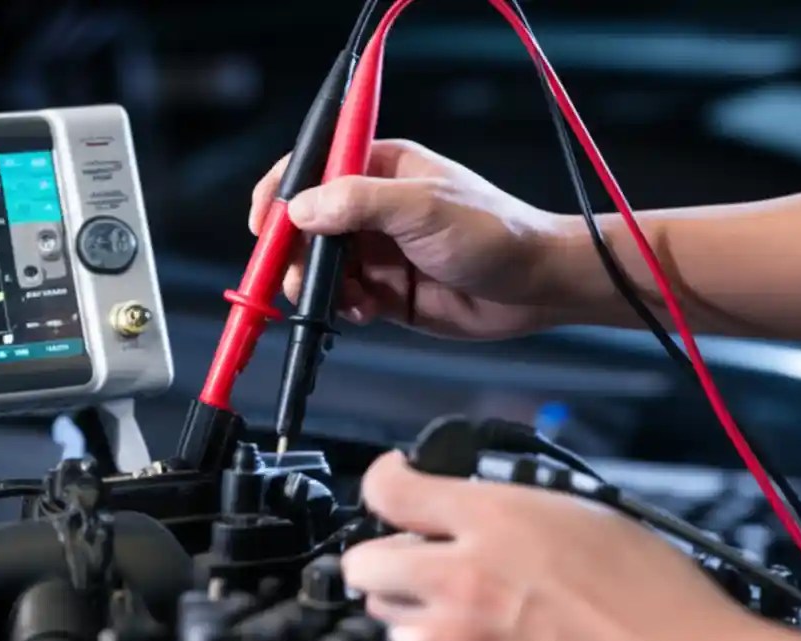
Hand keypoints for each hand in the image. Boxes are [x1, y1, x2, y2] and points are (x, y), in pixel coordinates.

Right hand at [249, 140, 570, 339]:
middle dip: (295, 251)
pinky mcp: (388, 291)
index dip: (282, 191)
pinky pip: (347, 299)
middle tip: (295, 274)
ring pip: (321, 268)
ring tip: (344, 298)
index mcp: (382, 168)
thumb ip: (358, 203)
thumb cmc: (494, 232)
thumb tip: (301, 208)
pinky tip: (365, 312)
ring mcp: (380, 251)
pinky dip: (345, 308)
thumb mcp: (422, 207)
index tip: (265, 222)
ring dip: (319, 286)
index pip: (313, 167)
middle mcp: (375, 208)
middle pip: (308, 224)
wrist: (535, 286)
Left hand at [341, 451, 766, 640]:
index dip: (387, 480)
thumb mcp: (575, 512)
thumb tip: (452, 498)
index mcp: (492, 521)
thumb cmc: (652, 596)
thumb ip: (498, 504)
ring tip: (469, 606)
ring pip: (392, 622)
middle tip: (425, 553)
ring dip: (418, 610)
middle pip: (366, 563)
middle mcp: (461, 582)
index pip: (388, 489)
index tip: (395, 481)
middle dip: (391, 554)